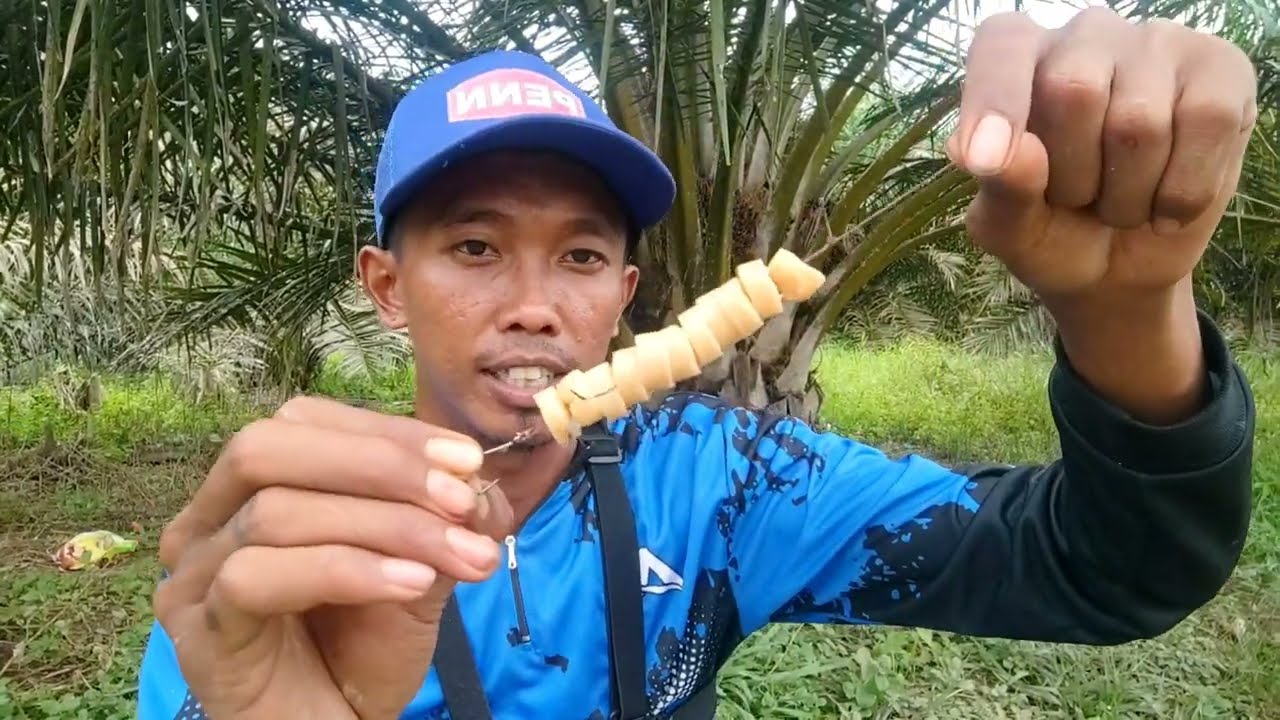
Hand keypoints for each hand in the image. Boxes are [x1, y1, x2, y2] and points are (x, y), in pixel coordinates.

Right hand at [152, 396, 514, 718]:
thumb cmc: (363, 651)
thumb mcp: (418, 571)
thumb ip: (441, 522)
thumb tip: (481, 483)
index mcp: (249, 490)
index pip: (304, 422)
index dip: (388, 432)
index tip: (468, 460)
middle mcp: (204, 522)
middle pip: (266, 447)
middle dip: (377, 463)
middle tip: (460, 498)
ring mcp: (192, 577)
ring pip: (273, 511)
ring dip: (384, 525)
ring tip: (458, 555)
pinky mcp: (197, 632)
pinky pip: (255, 576)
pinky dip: (346, 570)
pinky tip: (410, 585)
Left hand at [948, 8, 1257, 303]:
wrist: (1122, 270)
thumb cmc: (1051, 233)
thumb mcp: (1010, 229)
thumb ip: (1000, 189)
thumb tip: (999, 153)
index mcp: (1018, 59)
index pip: (1002, 47)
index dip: (994, 101)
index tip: (984, 161)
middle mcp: (1084, 36)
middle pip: (1073, 90)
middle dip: (1073, 175)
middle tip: (1076, 198)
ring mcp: (1156, 44)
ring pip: (1140, 121)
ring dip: (1128, 195)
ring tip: (1120, 201)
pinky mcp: (1221, 70)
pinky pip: (1207, 122)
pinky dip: (1184, 190)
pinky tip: (1169, 201)